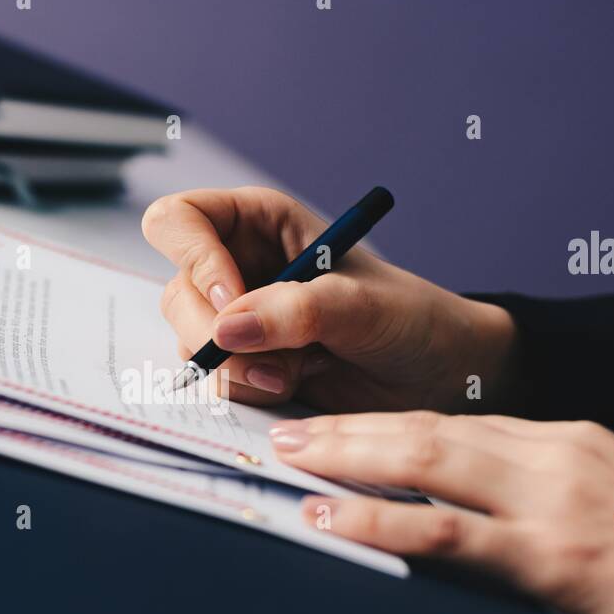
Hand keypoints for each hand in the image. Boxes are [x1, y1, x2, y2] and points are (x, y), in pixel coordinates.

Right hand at [142, 187, 515, 410]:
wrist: (435, 376)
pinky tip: (293, 385)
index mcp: (259, 222)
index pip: (180, 221)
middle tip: (272, 362)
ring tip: (297, 372)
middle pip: (178, 294)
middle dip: (217, 335)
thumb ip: (298, 309)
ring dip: (240, 369)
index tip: (233, 301)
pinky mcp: (243, 365)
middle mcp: (237, 266)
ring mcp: (236, 320)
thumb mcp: (364, 305)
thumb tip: (229, 327)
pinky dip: (249, 391)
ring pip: (193, 343)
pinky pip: (215, 381)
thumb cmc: (410, 318)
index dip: (194, 259)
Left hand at [270, 411, 613, 613]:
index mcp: (568, 439)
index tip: (334, 424)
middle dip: (349, 427)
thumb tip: (474, 508)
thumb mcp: (612, 504)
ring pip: (427, 460)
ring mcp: (554, 500)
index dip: (384, 421)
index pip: (454, 420)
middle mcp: (554, 455)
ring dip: (347, 457)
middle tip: (288, 428)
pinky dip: (380, 520)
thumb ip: (543, 494)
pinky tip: (333, 519)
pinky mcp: (556, 556)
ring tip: (289, 458)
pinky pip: (448, 530)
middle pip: (428, 426)